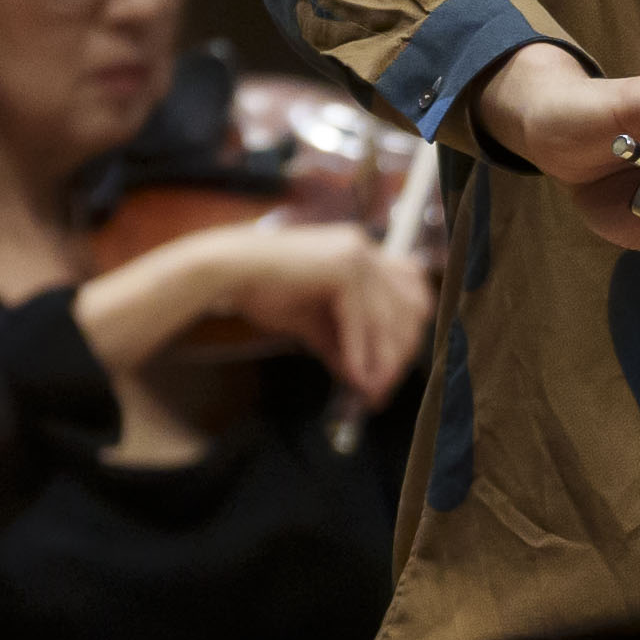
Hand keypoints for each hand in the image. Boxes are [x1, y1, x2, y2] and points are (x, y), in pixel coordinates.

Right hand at [181, 219, 434, 405]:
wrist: (227, 272)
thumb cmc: (263, 291)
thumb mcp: (315, 323)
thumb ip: (344, 344)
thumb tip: (367, 381)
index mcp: (362, 251)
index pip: (412, 291)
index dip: (410, 332)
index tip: (394, 369)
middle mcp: (365, 247)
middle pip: (409, 307)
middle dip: (400, 353)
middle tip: (383, 389)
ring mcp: (355, 254)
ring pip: (387, 319)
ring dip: (382, 361)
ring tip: (371, 391)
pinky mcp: (342, 268)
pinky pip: (361, 321)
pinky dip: (359, 354)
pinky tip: (355, 378)